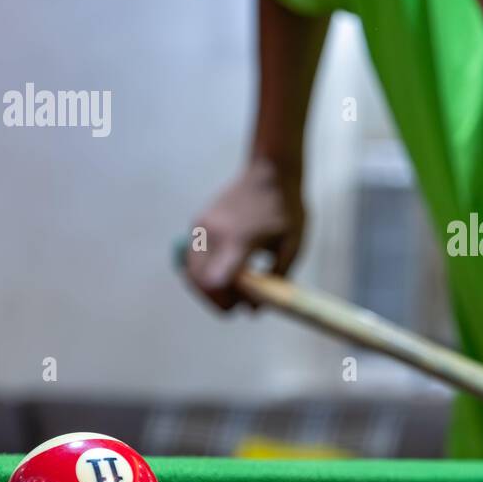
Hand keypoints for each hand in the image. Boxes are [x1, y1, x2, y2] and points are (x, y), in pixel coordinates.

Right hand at [182, 158, 304, 309]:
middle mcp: (213, 233)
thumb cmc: (287, 209)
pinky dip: (201, 272)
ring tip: (230, 291)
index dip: (224, 301)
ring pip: (190, 272)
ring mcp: (201, 227)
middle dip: (216, 301)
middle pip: (200, 282)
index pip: (217, 281)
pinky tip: (222, 274)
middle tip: (236, 306)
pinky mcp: (197, 223)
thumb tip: (254, 310)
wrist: (270, 172)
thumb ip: (275, 278)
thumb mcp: (292, 247)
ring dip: (206, 288)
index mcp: (239, 239)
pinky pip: (191, 258)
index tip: (240, 308)